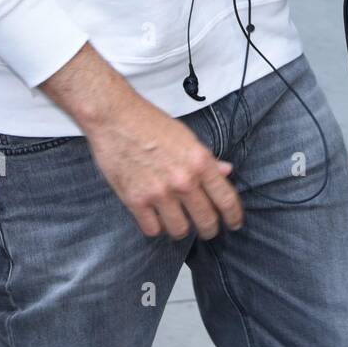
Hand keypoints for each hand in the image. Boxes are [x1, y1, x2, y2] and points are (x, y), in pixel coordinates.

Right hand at [87, 98, 243, 240]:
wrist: (114, 116)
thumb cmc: (149, 122)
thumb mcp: (185, 136)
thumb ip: (206, 159)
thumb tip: (227, 171)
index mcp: (199, 161)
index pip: (226, 200)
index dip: (233, 217)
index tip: (233, 223)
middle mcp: (183, 180)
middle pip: (206, 221)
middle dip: (209, 229)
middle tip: (205, 228)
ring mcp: (159, 192)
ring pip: (180, 230)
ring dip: (180, 227)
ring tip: (176, 219)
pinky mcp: (135, 200)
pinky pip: (153, 229)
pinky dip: (155, 225)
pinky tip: (154, 216)